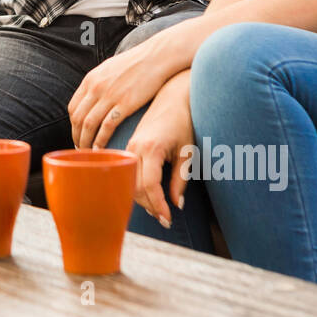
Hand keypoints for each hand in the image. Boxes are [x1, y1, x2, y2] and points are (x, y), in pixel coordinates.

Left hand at [69, 18, 198, 149]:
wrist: (157, 57)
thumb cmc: (137, 63)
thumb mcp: (110, 69)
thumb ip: (99, 83)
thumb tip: (93, 96)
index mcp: (91, 80)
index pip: (73, 108)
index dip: (73, 126)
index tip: (78, 136)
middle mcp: (96, 88)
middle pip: (78, 118)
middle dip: (77, 137)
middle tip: (81, 150)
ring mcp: (109, 96)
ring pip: (89, 124)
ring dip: (86, 142)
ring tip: (91, 154)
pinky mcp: (125, 103)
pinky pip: (107, 126)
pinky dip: (101, 140)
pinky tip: (102, 149)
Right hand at [126, 70, 195, 227]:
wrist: (173, 97)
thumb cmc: (183, 122)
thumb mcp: (187, 152)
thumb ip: (181, 179)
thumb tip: (177, 205)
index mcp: (151, 148)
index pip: (150, 185)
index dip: (158, 205)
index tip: (168, 219)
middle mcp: (136, 147)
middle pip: (136, 186)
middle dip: (150, 205)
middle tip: (165, 218)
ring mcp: (130, 146)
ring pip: (129, 181)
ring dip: (143, 198)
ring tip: (159, 208)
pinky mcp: (129, 146)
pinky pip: (128, 172)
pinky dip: (137, 186)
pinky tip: (150, 193)